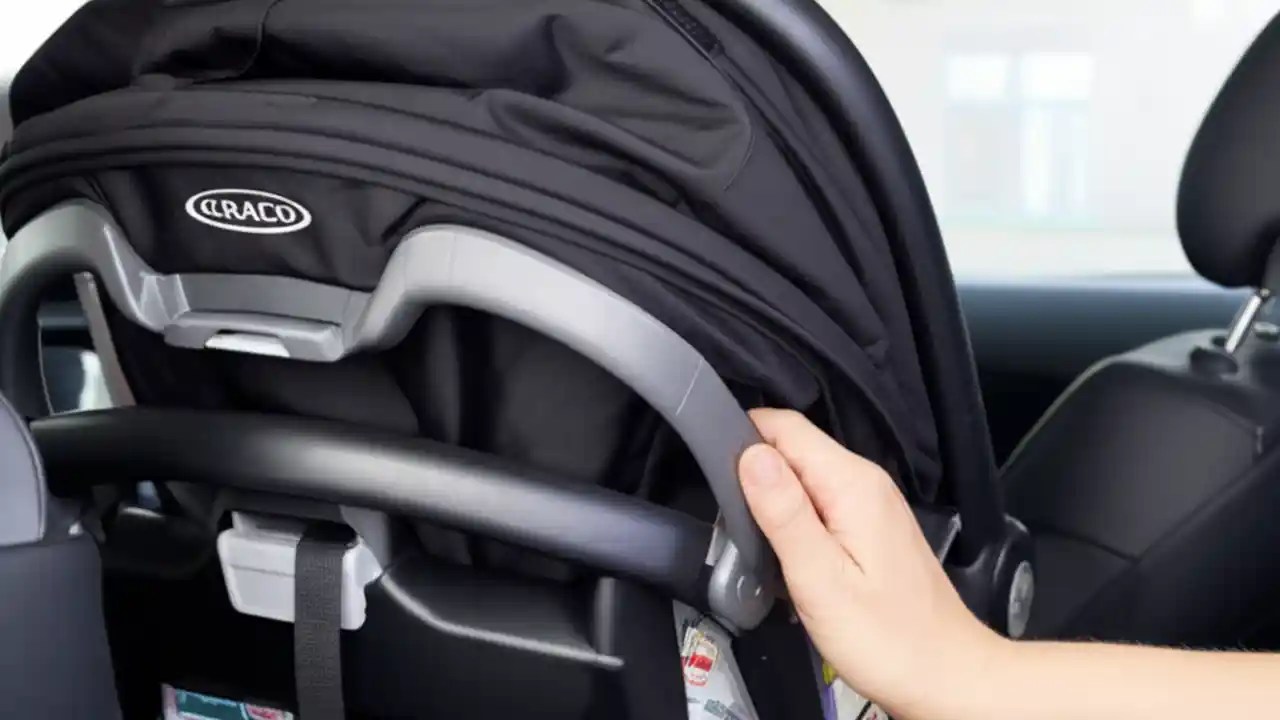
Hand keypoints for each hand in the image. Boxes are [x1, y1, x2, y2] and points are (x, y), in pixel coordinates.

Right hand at [738, 409, 1006, 719]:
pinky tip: (787, 555)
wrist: (945, 678)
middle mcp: (866, 482)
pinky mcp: (871, 527)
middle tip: (733, 523)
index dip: (743, 438)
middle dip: (753, 472)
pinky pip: (820, 502)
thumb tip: (752, 455)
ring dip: (771, 499)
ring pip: (803, 476)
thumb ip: (784, 513)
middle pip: (794, 448)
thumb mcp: (821, 579)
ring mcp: (872, 504)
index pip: (786, 426)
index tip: (713, 473)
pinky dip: (794, 520)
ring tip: (756, 543)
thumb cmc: (887, 639)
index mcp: (853, 484)